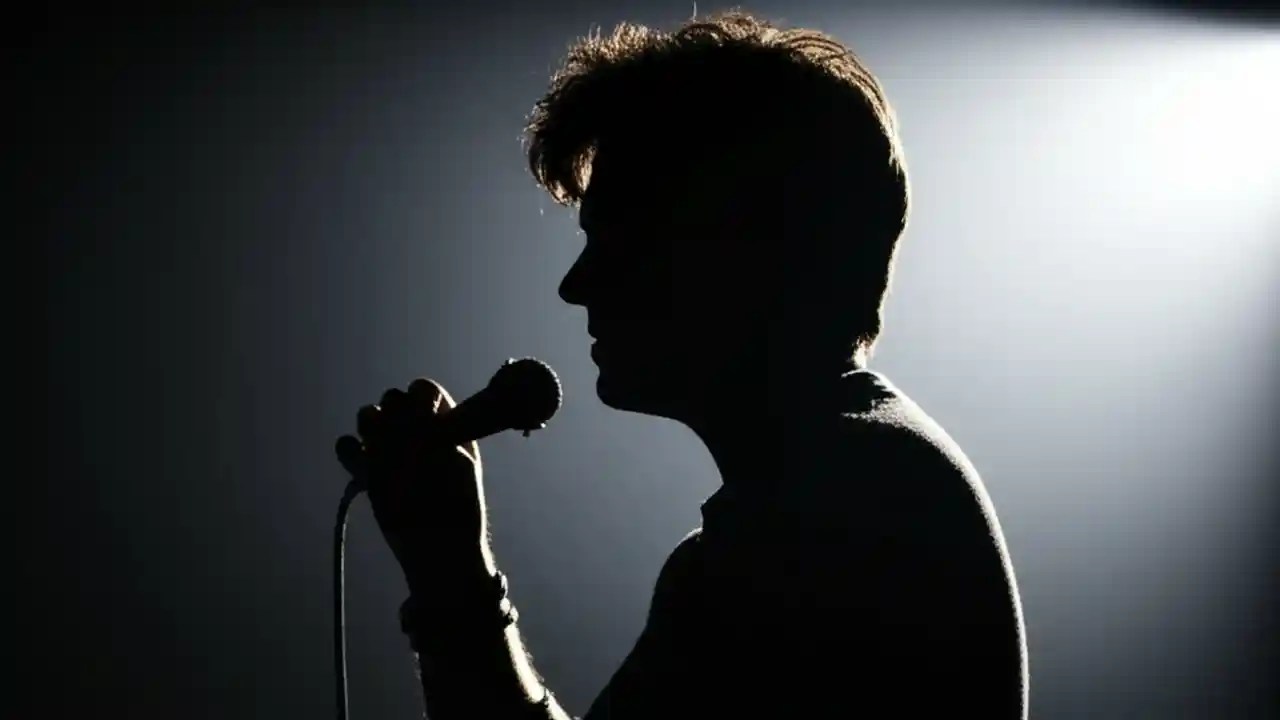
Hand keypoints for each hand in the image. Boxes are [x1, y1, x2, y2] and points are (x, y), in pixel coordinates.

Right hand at [335, 378, 492, 591]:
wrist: (440, 545)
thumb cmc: (460, 503)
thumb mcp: (460, 463)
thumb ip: (439, 430)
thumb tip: (421, 404)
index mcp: (443, 422)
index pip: (422, 389)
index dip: (421, 399)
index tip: (428, 419)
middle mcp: (414, 429)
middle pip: (392, 398)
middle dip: (397, 414)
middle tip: (409, 442)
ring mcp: (388, 448)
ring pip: (368, 416)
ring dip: (374, 428)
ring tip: (387, 454)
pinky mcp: (365, 470)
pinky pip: (345, 445)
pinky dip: (350, 450)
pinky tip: (365, 467)